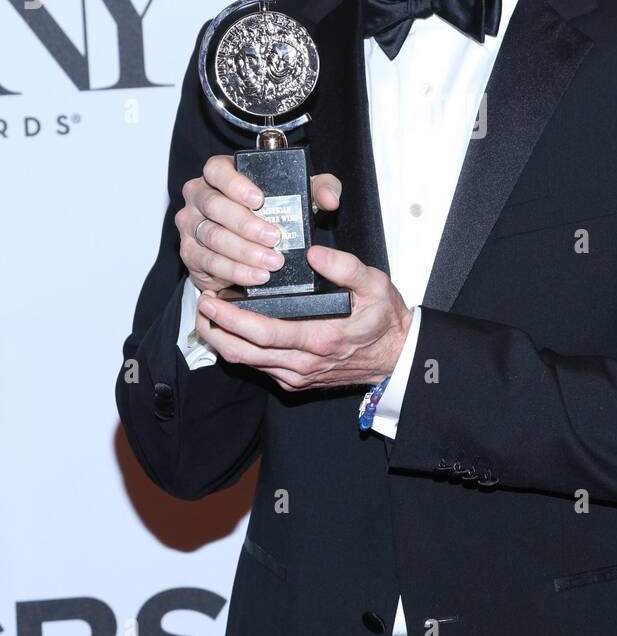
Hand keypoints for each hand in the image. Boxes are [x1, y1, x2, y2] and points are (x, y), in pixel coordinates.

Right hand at [176, 156, 342, 295]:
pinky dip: (234, 271)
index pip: (217, 169)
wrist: (252, 248)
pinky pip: (209, 262)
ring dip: (243, 252)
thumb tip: (330, 198)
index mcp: (219, 175)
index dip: (235, 183)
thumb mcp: (300, 195)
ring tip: (271, 262)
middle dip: (245, 224)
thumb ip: (321, 189)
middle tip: (273, 237)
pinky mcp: (190, 254)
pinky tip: (256, 276)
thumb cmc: (273, 213)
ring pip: (212, 236)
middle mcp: (199, 196)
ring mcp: (191, 225)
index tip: (259, 199)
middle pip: (214, 206)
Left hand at [195, 245, 413, 392]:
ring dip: (223, 342)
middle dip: (215, 331)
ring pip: (247, 364)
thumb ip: (345, 267)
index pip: (264, 333)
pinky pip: (259, 368)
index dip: (232, 319)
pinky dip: (240, 350)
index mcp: (320, 339)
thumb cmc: (383, 319)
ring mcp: (298, 375)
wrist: (396, 355)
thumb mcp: (374, 284)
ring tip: (208, 317)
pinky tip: (232, 331)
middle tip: (201, 306)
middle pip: (245, 353)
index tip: (213, 300)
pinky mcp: (296, 380)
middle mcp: (304, 363)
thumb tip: (314, 254)